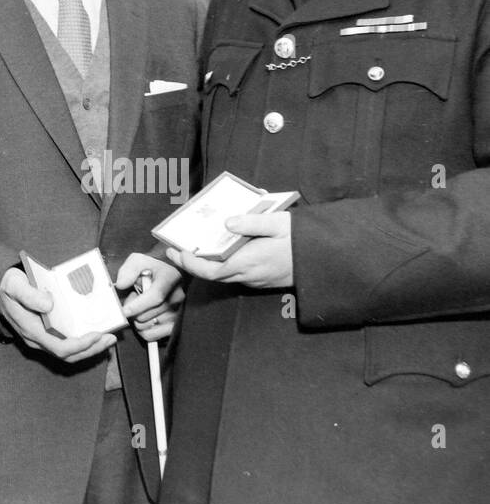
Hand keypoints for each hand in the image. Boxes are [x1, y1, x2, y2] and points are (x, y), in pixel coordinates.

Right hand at [0, 266, 116, 362]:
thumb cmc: (8, 285)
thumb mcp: (15, 285)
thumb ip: (30, 294)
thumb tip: (49, 305)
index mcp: (32, 331)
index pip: (60, 348)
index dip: (81, 345)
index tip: (97, 334)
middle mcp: (38, 340)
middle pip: (68, 355)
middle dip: (92, 349)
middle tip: (111, 338)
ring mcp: (41, 339)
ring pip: (69, 353)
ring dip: (90, 348)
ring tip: (107, 338)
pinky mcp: (46, 334)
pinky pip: (66, 345)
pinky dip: (83, 343)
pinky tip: (94, 334)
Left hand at [117, 254, 183, 341]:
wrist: (167, 275)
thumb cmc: (152, 269)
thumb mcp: (139, 261)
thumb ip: (129, 270)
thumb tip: (122, 284)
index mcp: (170, 279)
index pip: (155, 296)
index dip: (138, 305)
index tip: (124, 310)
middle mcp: (177, 297)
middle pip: (147, 314)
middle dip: (133, 310)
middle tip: (133, 299)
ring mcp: (178, 313)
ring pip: (147, 326)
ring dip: (137, 320)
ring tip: (140, 307)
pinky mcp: (175, 326)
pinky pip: (152, 335)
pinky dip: (143, 330)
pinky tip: (143, 319)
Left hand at [166, 210, 293, 288]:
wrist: (326, 260)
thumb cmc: (301, 239)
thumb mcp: (278, 223)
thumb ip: (251, 223)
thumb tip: (227, 223)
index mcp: (248, 262)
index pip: (210, 271)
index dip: (190, 264)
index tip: (176, 252)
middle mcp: (249, 275)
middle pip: (213, 275)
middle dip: (192, 264)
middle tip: (176, 251)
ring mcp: (256, 280)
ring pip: (224, 276)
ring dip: (207, 265)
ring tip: (194, 248)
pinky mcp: (263, 280)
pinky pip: (237, 274)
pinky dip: (223, 265)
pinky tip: (221, 251)